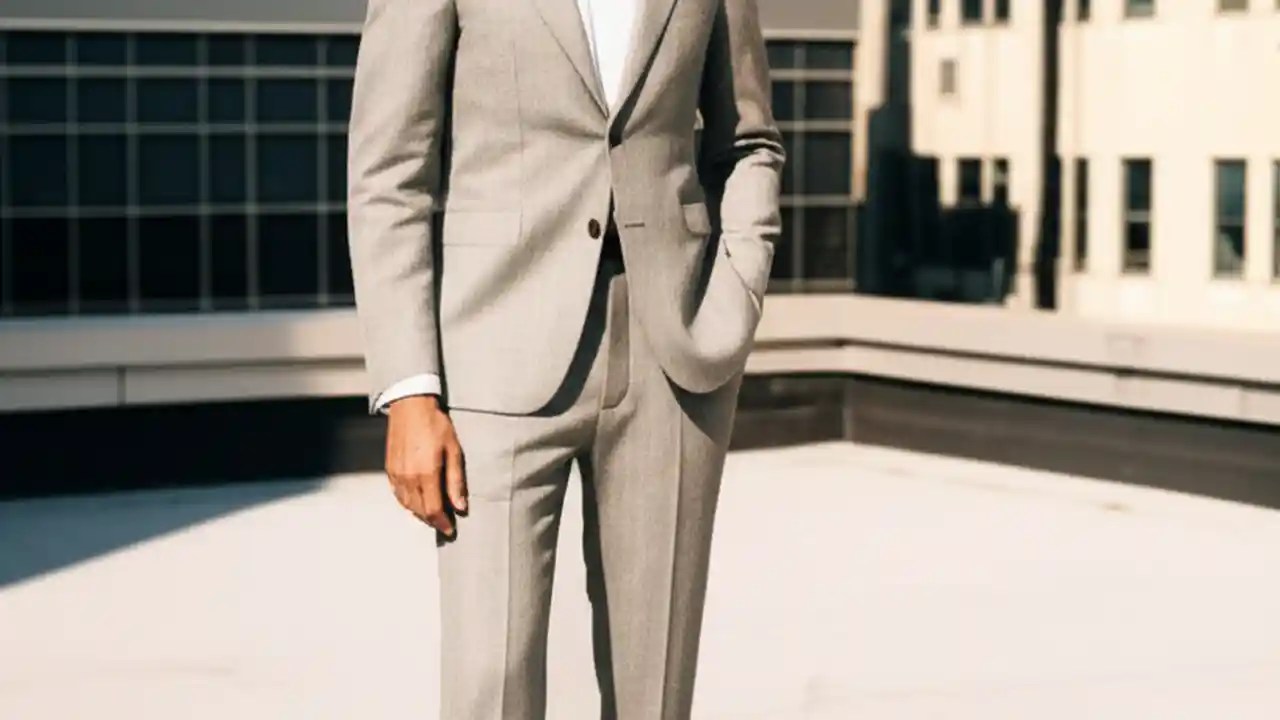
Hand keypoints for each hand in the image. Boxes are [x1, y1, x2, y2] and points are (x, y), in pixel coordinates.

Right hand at [384, 395, 466, 536]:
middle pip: (419, 511)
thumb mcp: (454, 450)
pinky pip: (398, 495)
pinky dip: (408, 503)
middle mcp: (408, 478)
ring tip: (433, 514)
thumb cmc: (435, 425)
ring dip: (420, 513)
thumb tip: (460, 506)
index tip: (450, 529)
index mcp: (426, 474)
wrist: (410, 406)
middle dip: (432, 520)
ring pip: (407, 505)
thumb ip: (456, 481)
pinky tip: (417, 501)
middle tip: (444, 523)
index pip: (433, 510)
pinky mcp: (389, 469)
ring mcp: (396, 475)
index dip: (442, 524)